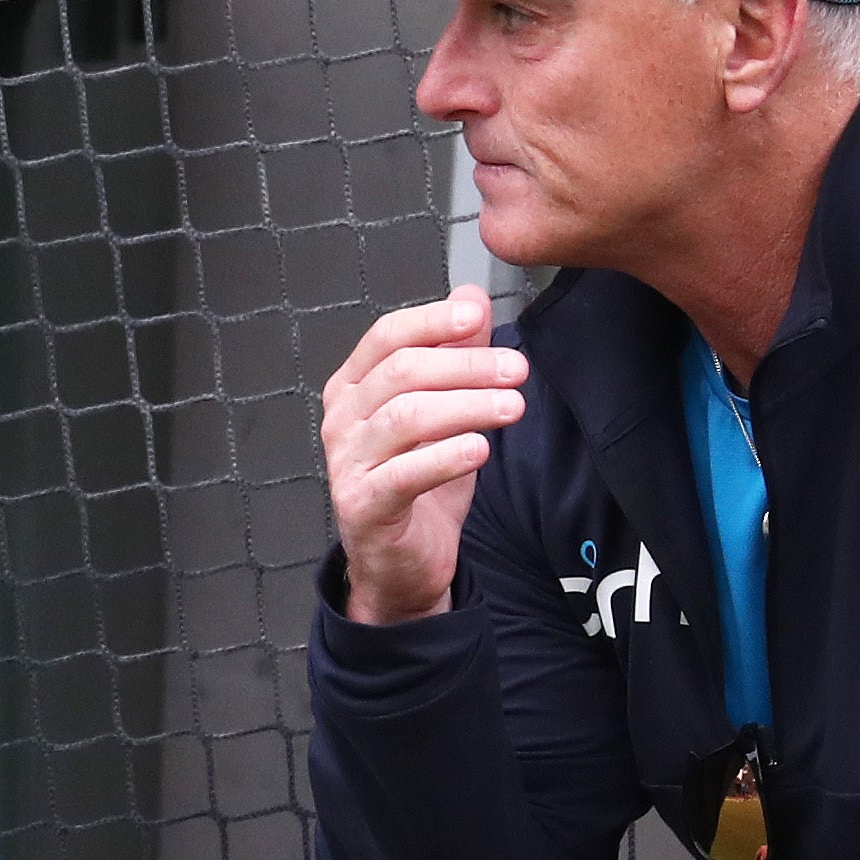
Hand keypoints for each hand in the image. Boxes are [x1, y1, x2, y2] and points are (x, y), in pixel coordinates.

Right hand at [320, 288, 529, 625]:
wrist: (400, 562)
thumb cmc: (417, 483)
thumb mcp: (444, 411)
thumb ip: (455, 354)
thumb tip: (470, 297)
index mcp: (354, 387)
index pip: (387, 337)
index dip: (432, 321)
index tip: (475, 316)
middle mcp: (343, 419)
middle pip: (402, 372)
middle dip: (466, 366)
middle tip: (516, 370)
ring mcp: (348, 462)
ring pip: (407, 417)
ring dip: (466, 407)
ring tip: (511, 408)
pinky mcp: (363, 504)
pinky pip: (404, 473)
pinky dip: (446, 457)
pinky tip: (479, 450)